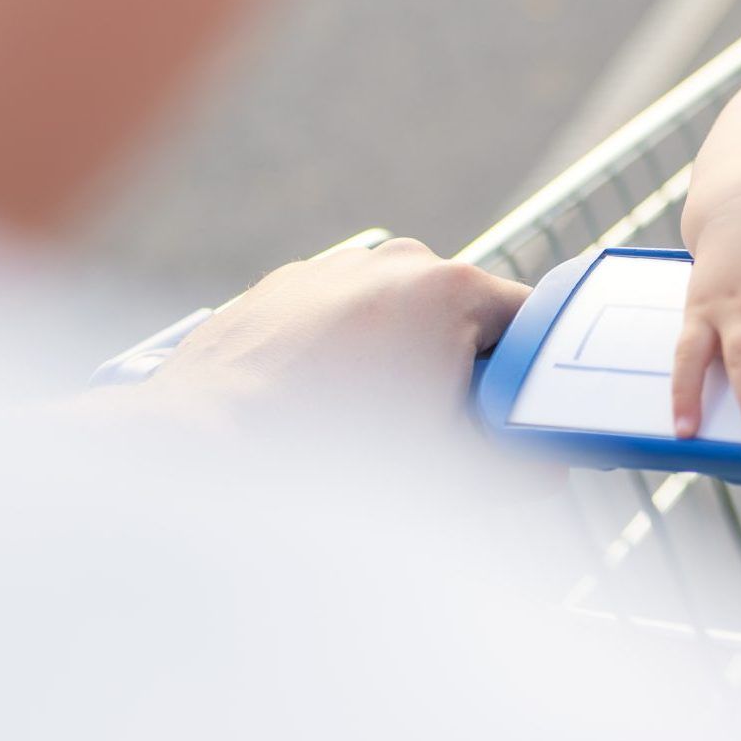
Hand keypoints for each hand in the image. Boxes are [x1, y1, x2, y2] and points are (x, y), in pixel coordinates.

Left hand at [128, 237, 527, 433]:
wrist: (195, 454)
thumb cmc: (328, 462)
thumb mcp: (451, 480)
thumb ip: (520, 472)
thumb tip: (545, 470)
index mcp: (449, 287)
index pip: (529, 321)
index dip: (530, 377)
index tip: (515, 423)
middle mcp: (393, 260)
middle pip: (461, 316)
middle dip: (460, 373)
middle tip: (439, 438)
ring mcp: (328, 269)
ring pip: (394, 316)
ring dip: (398, 362)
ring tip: (367, 427)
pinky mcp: (274, 290)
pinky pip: (334, 319)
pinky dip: (339, 357)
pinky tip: (319, 411)